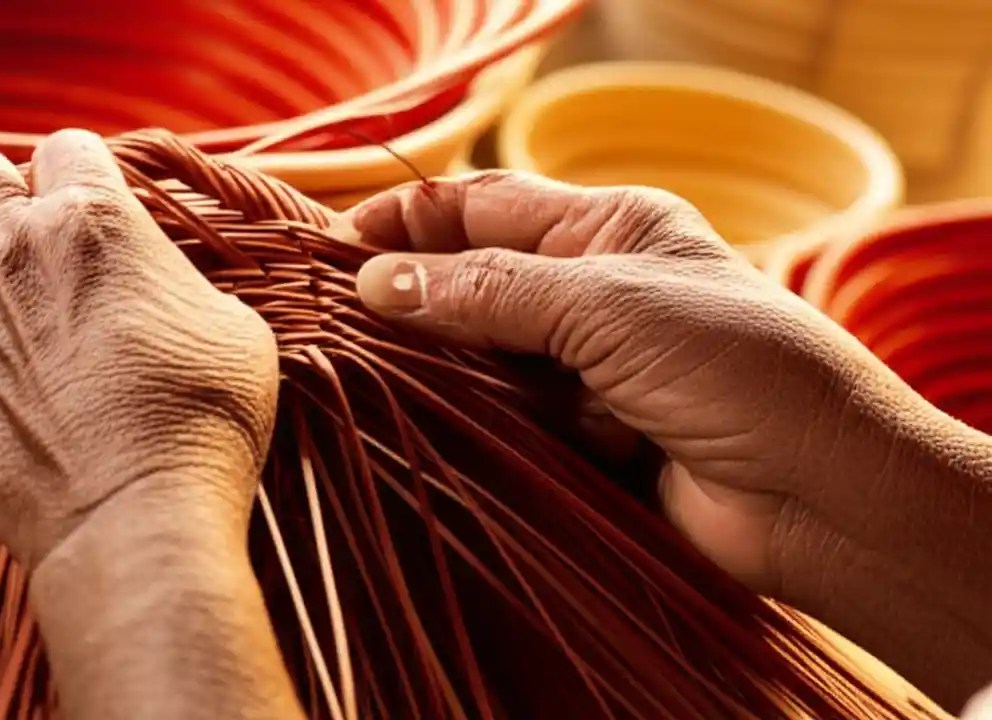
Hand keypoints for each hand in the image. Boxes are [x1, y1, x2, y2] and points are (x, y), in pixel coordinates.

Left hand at [0, 129, 279, 570]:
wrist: (134, 519)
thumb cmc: (203, 420)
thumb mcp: (234, 327)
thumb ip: (178, 279)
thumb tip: (156, 280)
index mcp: (90, 220)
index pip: (66, 147)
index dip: (83, 172)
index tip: (95, 204)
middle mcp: (5, 249)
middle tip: (27, 235)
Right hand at [332, 171, 934, 595]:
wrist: (821, 496)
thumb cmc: (738, 367)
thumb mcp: (608, 304)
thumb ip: (490, 290)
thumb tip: (376, 280)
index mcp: (610, 229)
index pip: (487, 205)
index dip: (409, 217)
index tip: (333, 244)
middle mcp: (594, 292)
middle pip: (475, 281)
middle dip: (409, 295)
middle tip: (331, 314)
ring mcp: (586, 370)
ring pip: (481, 358)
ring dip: (437, 366)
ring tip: (366, 372)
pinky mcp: (581, 440)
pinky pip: (504, 423)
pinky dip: (470, 426)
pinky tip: (425, 428)